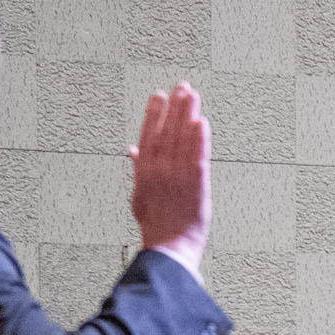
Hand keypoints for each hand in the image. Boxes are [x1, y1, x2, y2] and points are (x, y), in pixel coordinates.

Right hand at [128, 83, 211, 270]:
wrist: (169, 248)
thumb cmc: (155, 226)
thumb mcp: (139, 195)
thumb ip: (138, 169)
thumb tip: (133, 151)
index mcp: (145, 172)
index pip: (149, 135)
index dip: (154, 114)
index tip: (158, 95)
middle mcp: (160, 170)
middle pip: (168, 131)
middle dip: (175, 107)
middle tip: (181, 86)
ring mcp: (177, 176)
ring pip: (182, 139)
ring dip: (187, 116)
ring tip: (192, 95)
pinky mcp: (195, 185)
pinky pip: (198, 157)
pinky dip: (199, 139)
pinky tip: (202, 123)